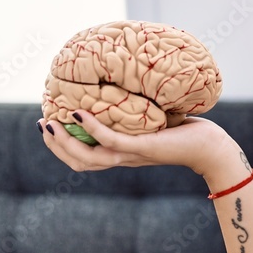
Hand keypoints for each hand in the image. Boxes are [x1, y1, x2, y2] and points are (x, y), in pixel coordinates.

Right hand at [39, 109, 238, 176]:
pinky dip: (92, 128)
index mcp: (122, 155)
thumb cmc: (185, 131)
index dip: (61, 148)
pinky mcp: (143, 148)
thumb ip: (134, 114)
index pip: (83, 159)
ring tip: (49, 123)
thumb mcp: (152, 121)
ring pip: (87, 157)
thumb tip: (120, 90)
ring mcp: (132, 155)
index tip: (47, 127)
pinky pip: (110, 141)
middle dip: (55, 146)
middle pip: (78, 162)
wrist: (210, 146)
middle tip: (42, 125)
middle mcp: (123, 159)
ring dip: (64, 142)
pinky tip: (79, 113)